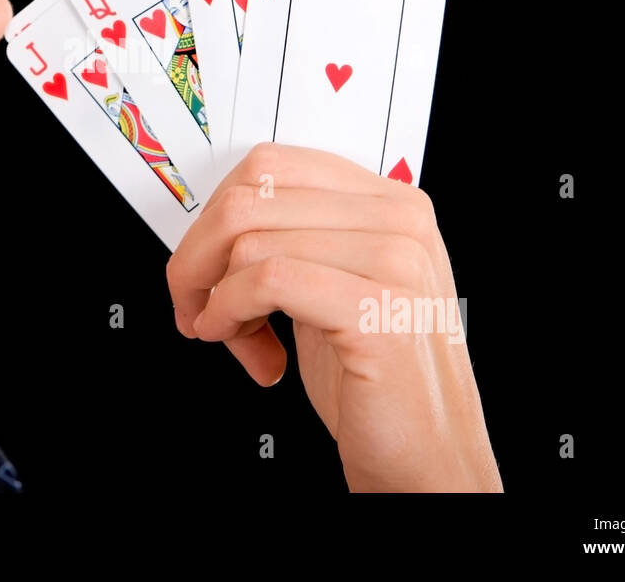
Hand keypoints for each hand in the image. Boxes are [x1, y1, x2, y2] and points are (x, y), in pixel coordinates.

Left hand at [166, 142, 501, 491]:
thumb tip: (215, 224)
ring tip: (227, 331)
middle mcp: (400, 220)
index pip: (273, 165)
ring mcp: (395, 260)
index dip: (216, 213)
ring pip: (250, 237)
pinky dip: (228, 310)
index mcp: (392, 204)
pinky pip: (265, 278)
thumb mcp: (333, 285)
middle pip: (253, 193)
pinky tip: (237, 341)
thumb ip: (295, 240)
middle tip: (194, 300)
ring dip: (214, 292)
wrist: (430, 458)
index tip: (201, 261)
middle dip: (200, 251)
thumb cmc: (377, 381)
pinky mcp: (377, 307)